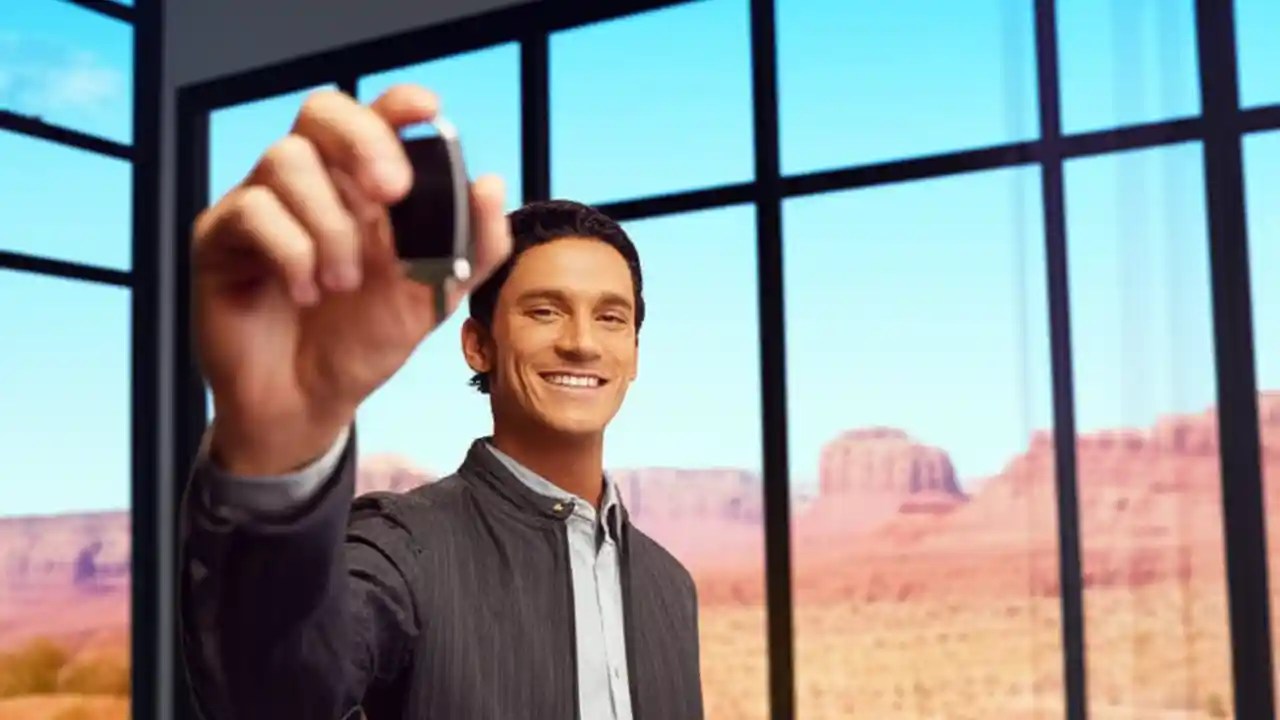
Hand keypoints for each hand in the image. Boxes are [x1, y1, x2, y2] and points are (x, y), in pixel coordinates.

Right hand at [192, 85, 511, 475]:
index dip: (397, 105)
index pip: (375, 118)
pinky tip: (306, 291)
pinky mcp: (220, 237)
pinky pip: (251, 211)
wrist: (308, 403)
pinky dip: (291, 252)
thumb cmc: (363, 340)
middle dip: (363, 142)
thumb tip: (491, 185)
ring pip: (287, 161)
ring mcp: (261, 203)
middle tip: (391, 193)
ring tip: (344, 283)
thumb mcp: (433, 298)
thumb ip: (471, 249)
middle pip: (321, 112)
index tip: (429, 111)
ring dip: (330, 224)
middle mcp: (311, 182)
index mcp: (363, 186)